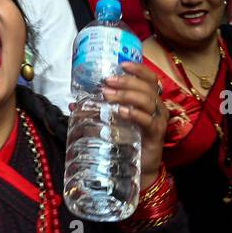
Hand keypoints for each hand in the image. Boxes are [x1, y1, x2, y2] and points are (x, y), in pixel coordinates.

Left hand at [103, 61, 167, 189]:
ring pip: (147, 101)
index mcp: (148, 100)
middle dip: (126, 82)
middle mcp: (156, 107)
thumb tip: (73, 105)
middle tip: (107, 82)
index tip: (122, 64)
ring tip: (108, 96)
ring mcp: (157, 120)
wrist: (139, 168)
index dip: (138, 70)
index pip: (149, 79)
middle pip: (146, 87)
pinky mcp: (156, 134)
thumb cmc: (128, 141)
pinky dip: (134, 114)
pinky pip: (147, 120)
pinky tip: (121, 112)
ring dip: (126, 95)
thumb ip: (97, 112)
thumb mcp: (112, 122)